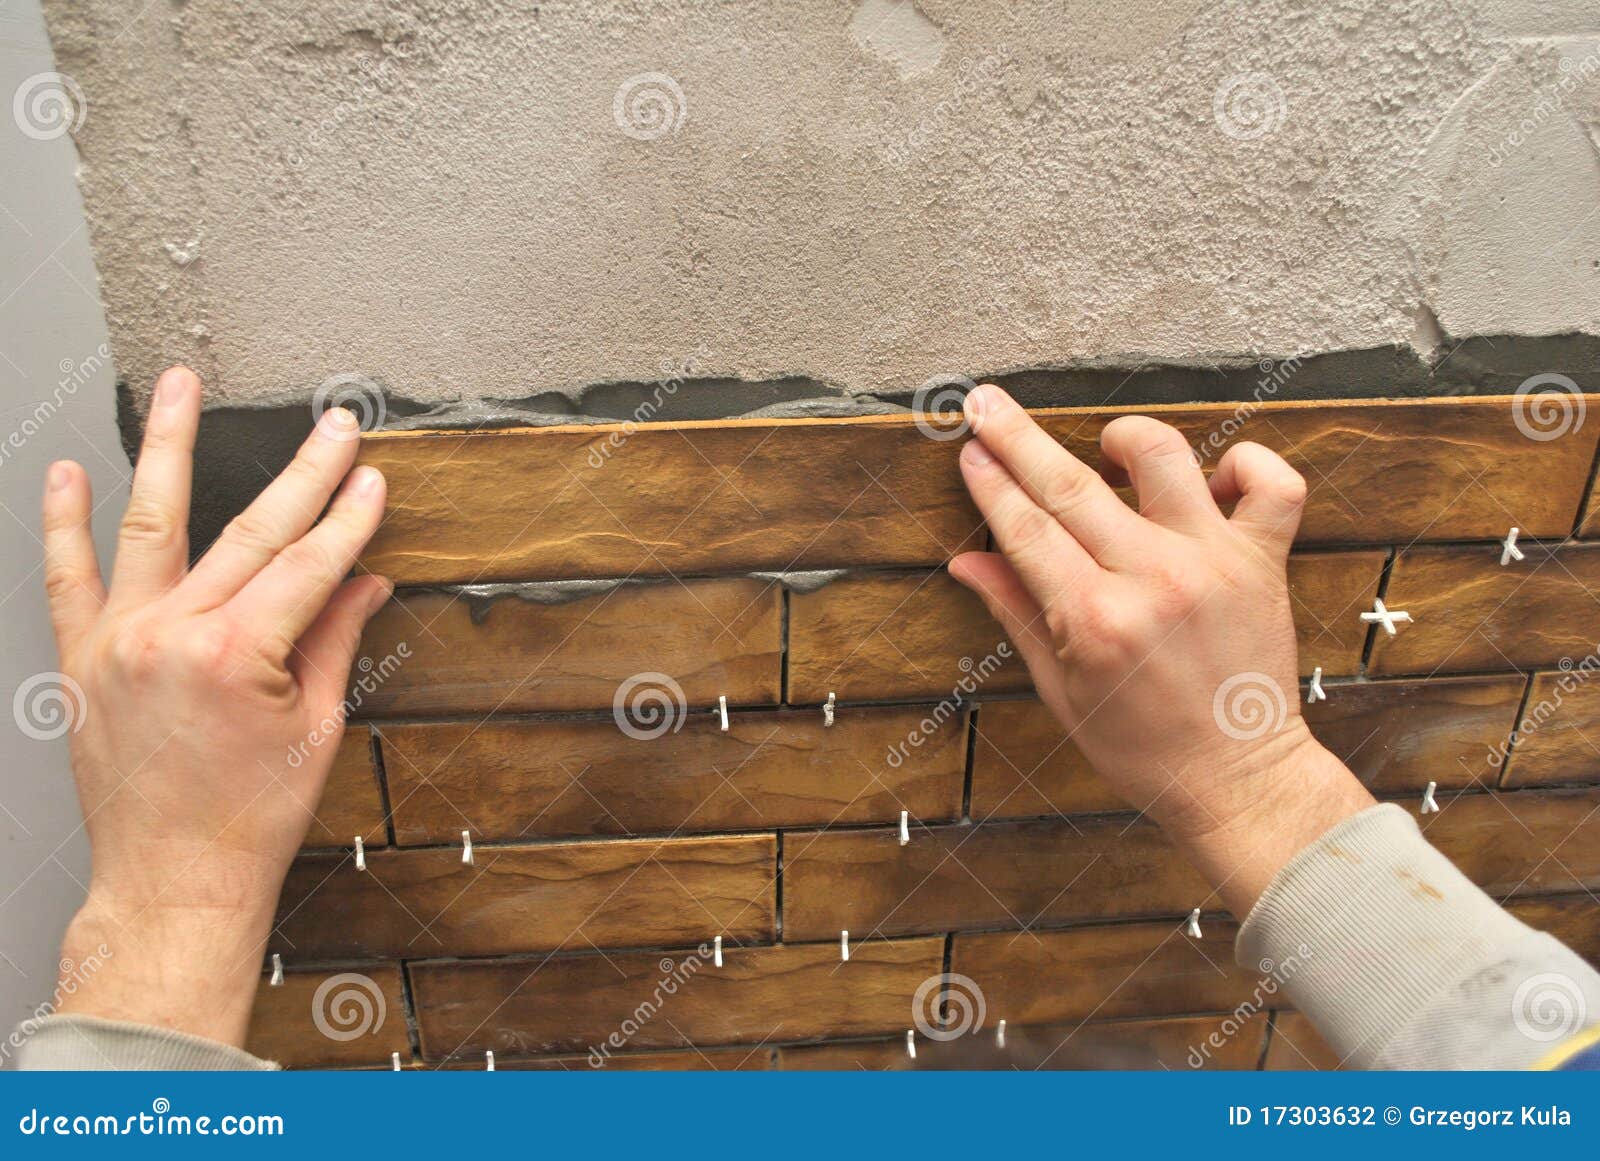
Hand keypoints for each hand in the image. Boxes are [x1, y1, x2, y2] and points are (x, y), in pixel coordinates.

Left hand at [42, 367, 390, 1046]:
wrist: (172, 881)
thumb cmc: (247, 820)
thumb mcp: (315, 728)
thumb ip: (335, 641)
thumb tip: (365, 584)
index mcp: (237, 657)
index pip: (309, 565)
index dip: (349, 520)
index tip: (372, 480)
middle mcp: (171, 636)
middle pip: (248, 532)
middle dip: (301, 474)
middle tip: (332, 426)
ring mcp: (118, 641)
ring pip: (148, 523)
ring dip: (166, 447)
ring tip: (179, 388)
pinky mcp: (81, 659)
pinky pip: (65, 577)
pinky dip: (63, 523)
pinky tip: (67, 473)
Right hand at [949, 385, 1372, 916]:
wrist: (1238, 780)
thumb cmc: (1144, 747)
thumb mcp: (1061, 689)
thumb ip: (1017, 613)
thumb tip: (967, 561)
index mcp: (1095, 618)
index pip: (1026, 528)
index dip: (990, 483)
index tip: (969, 450)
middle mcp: (1154, 579)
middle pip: (1070, 484)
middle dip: (1017, 437)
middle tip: (987, 402)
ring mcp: (1213, 563)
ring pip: (1166, 457)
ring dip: (1123, 439)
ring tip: (1106, 450)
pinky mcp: (1263, 561)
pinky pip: (1271, 482)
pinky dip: (1244, 463)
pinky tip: (1210, 479)